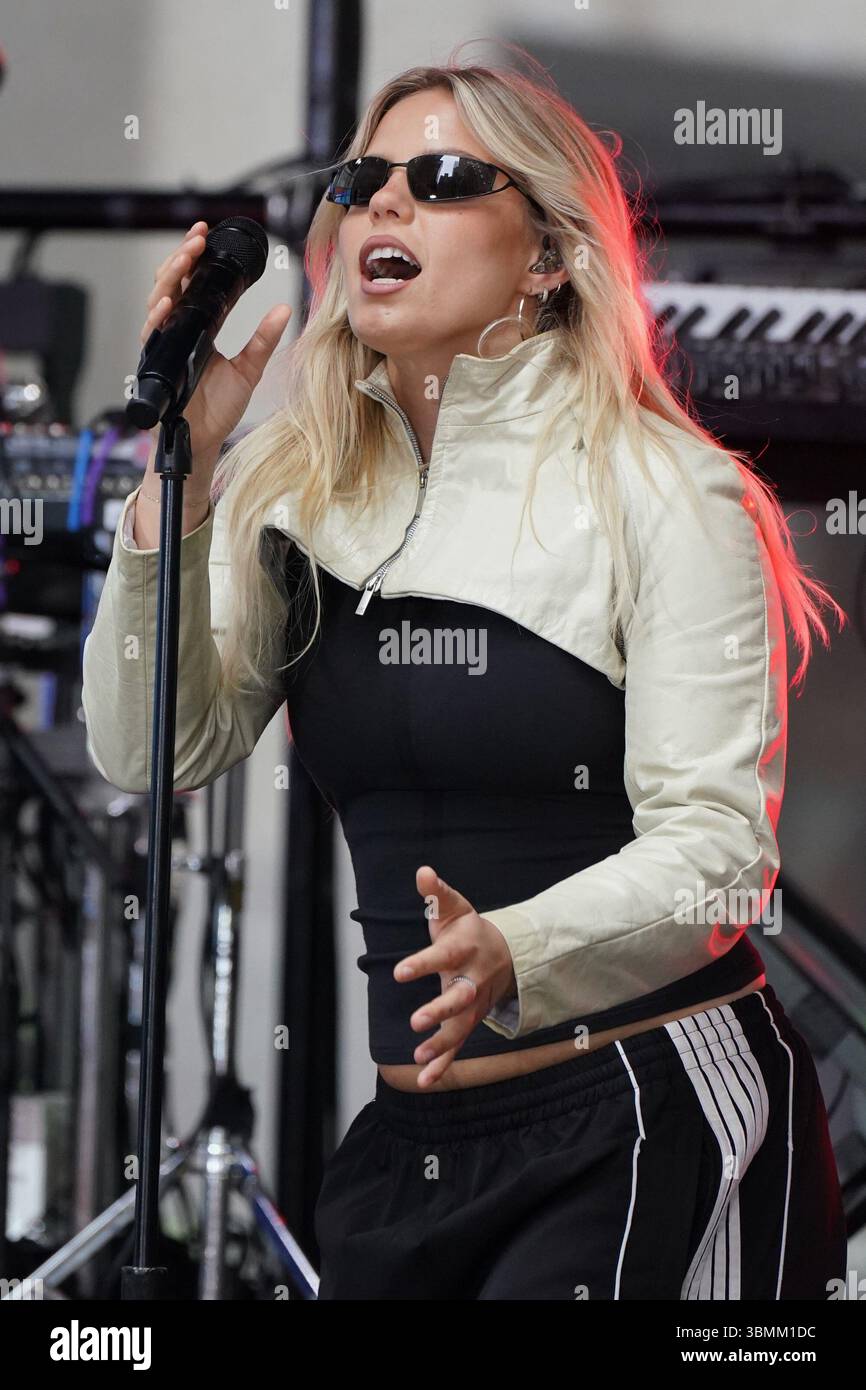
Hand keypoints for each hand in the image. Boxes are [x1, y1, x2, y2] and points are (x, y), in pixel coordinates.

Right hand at [139, 220, 292, 466]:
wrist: (202, 439)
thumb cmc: (219, 408)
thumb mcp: (249, 369)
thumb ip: (263, 340)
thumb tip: (283, 309)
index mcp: (200, 325)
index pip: (195, 282)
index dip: (197, 257)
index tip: (206, 233)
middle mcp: (179, 329)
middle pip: (173, 282)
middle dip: (182, 256)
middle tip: (197, 237)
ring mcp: (165, 343)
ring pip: (159, 299)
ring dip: (170, 276)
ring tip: (185, 257)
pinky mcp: (157, 361)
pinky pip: (152, 333)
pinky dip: (158, 315)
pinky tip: (167, 302)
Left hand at [393, 865, 517, 1086]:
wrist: (508, 954)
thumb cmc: (469, 929)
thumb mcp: (455, 908)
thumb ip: (437, 894)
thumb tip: (422, 872)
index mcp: (464, 948)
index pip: (443, 956)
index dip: (422, 963)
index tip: (399, 972)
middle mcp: (472, 978)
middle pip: (460, 997)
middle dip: (440, 1010)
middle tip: (417, 1021)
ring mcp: (474, 1003)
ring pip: (461, 1027)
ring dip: (441, 1043)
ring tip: (418, 1057)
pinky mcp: (470, 1020)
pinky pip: (458, 1045)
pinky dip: (443, 1064)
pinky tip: (425, 1080)